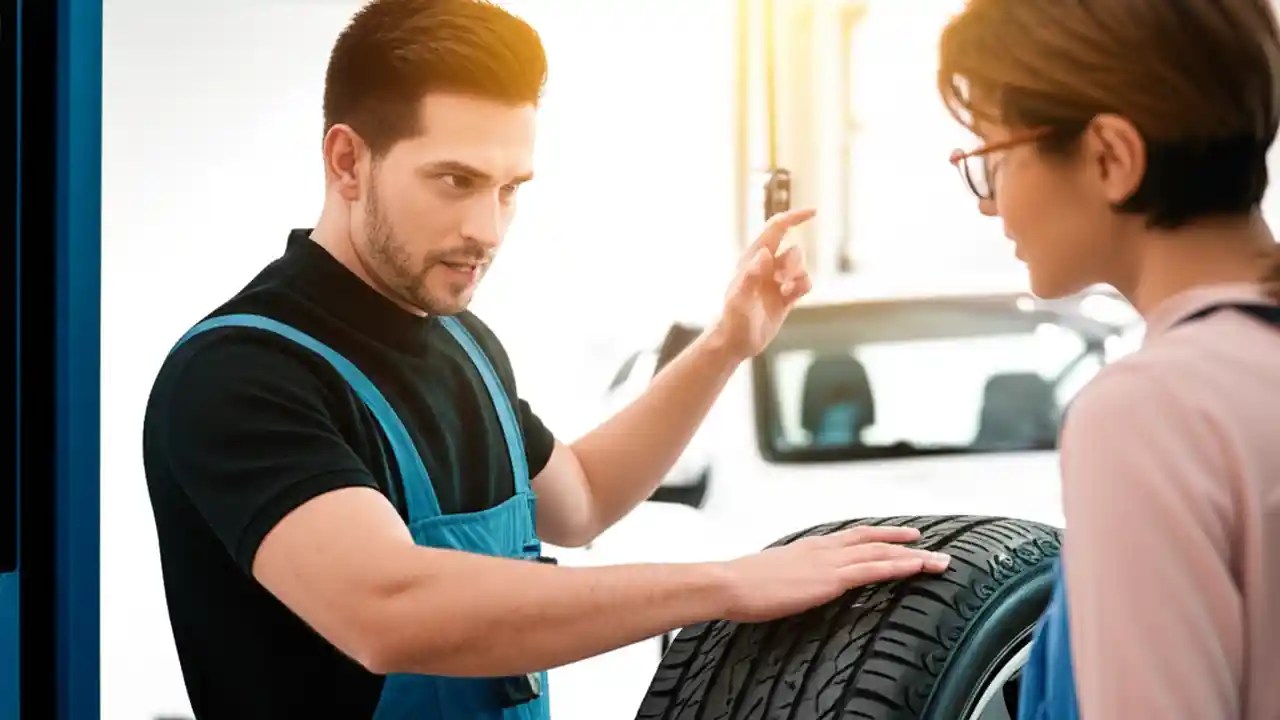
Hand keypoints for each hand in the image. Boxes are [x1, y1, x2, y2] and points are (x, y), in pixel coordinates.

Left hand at [712, 207, 817, 361]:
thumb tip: (765, 253)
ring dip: (799, 278)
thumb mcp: (739, 299)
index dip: (794, 217)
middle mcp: (766, 266)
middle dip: (794, 264)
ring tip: (785, 294)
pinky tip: (790, 299)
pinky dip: (802, 288)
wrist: (735, 342)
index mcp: (753, 259)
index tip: (814, 212)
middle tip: (783, 283)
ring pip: (801, 267)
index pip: (777, 228)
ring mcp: (776, 281)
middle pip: (794, 251)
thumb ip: (750, 276)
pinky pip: (804, 283)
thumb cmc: (733, 320)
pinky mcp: (785, 296)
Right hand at [717, 526, 949, 623]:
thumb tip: (793, 584)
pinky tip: (917, 568)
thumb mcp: (772, 575)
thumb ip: (790, 576)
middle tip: (933, 548)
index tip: (902, 537)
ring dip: (914, 557)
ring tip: (939, 561)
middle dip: (906, 545)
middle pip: (874, 542)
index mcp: (810, 547)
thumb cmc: (742, 585)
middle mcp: (824, 548)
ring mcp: (829, 562)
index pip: (854, 537)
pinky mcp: (831, 579)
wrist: (729, 584)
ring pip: (882, 554)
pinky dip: (899, 567)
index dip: (881, 536)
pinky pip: (874, 570)